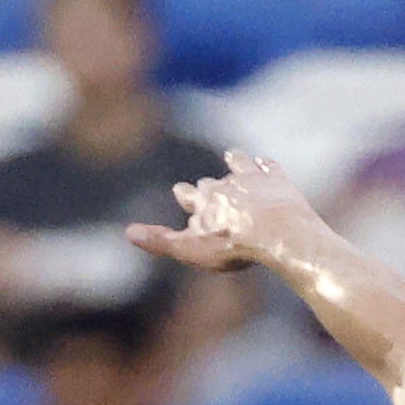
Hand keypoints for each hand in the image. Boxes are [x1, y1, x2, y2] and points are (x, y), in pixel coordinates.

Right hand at [125, 149, 317, 275]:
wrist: (276, 231)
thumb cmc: (232, 244)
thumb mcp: (191, 249)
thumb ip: (160, 241)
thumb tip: (128, 232)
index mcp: (202, 200)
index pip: (187, 193)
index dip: (184, 193)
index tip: (180, 190)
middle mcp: (224, 184)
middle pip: (212, 181)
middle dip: (208, 184)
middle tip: (207, 184)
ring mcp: (252, 179)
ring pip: (240, 164)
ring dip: (235, 161)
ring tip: (232, 155)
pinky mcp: (277, 180)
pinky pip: (268, 166)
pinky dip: (264, 164)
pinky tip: (264, 162)